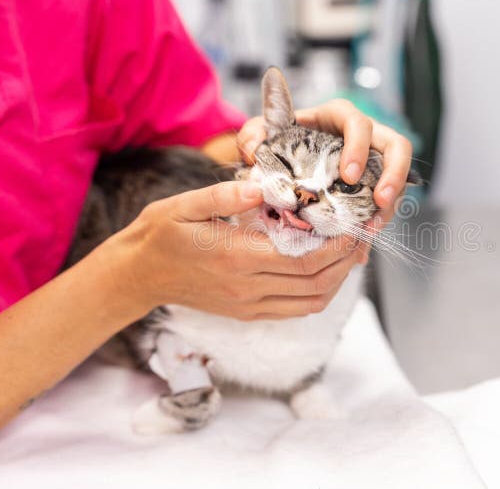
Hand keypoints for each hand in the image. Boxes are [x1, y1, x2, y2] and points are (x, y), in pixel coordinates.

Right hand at [107, 181, 361, 320]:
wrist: (137, 276)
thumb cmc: (160, 234)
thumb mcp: (183, 205)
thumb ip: (223, 196)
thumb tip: (262, 187)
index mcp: (237, 256)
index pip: (303, 257)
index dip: (337, 245)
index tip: (355, 226)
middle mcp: (248, 287)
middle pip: (315, 282)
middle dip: (346, 260)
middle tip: (363, 236)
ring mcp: (248, 305)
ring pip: (310, 301)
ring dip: (338, 280)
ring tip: (351, 253)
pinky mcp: (247, 313)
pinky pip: (294, 309)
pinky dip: (318, 293)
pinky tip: (326, 272)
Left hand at [237, 99, 413, 260]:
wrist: (287, 159)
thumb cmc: (279, 140)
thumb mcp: (263, 133)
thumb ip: (253, 135)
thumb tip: (254, 151)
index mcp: (340, 118)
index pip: (360, 124)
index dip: (359, 148)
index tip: (348, 175)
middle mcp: (366, 137)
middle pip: (398, 147)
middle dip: (394, 174)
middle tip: (380, 200)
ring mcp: (376, 161)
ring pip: (400, 177)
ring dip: (392, 203)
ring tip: (373, 227)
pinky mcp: (376, 185)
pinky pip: (387, 202)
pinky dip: (377, 222)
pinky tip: (363, 242)